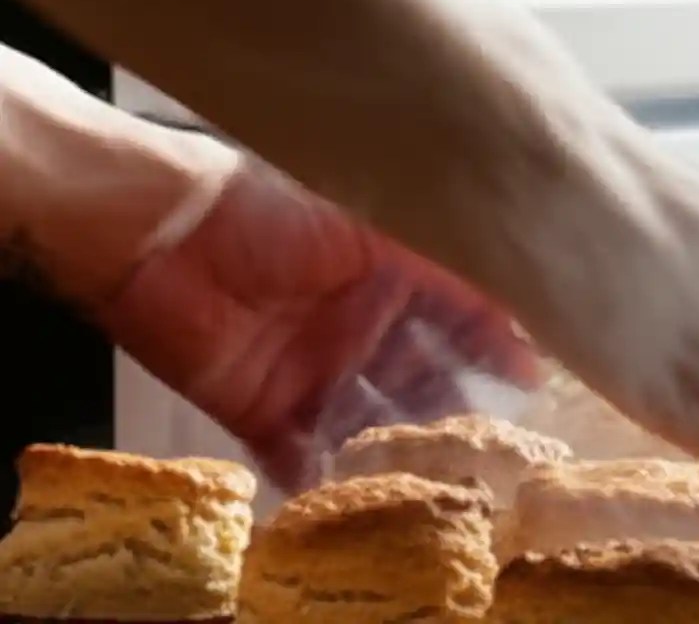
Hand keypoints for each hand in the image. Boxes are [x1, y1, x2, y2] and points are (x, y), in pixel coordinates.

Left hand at [100, 156, 541, 490]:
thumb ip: (445, 272)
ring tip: (434, 481)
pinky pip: (296, 451)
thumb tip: (518, 306)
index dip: (494, 346)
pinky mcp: (257, 406)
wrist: (157, 232)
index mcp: (387, 273)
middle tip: (488, 448)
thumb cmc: (270, 211)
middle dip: (451, 412)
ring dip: (394, 449)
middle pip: (418, 378)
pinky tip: (351, 497)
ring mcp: (309, 368)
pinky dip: (318, 475)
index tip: (531, 383)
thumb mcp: (374, 230)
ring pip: (366, 421)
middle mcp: (356, 323)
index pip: (456, 316)